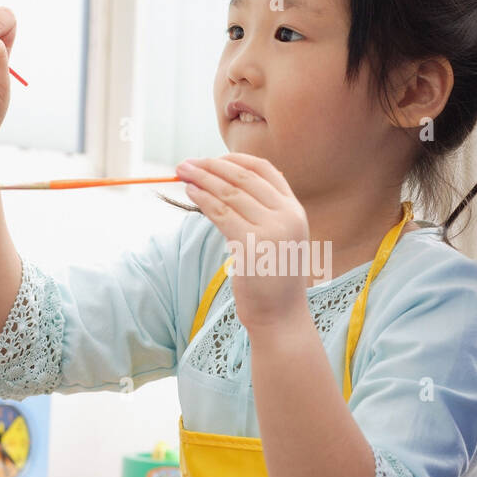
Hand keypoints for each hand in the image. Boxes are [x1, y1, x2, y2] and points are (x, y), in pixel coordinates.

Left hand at [174, 152, 310, 330]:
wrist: (280, 316)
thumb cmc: (273, 280)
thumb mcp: (278, 239)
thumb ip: (263, 213)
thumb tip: (223, 186)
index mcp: (295, 210)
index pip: (265, 171)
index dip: (236, 160)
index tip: (213, 159)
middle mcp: (287, 215)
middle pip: (243, 178)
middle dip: (210, 166)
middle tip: (186, 163)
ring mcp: (272, 229)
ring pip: (229, 192)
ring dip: (202, 179)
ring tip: (182, 173)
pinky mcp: (252, 245)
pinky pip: (221, 213)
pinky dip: (202, 199)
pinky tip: (190, 193)